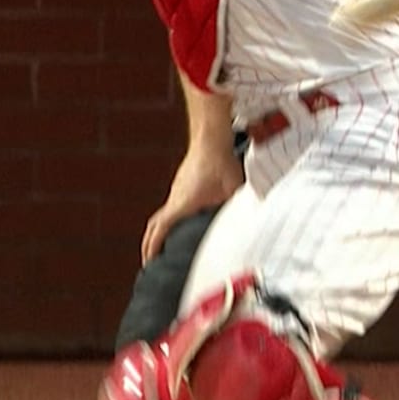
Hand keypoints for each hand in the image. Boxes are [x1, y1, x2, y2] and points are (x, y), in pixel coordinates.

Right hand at [141, 144, 241, 263]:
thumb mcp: (232, 191)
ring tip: (165, 247)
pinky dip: (170, 218)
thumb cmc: (220, 162)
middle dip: (149, 244)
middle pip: (154, 224)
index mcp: (182, 204)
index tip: (149, 261)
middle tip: (150, 260)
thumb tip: (249, 225)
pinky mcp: (181, 183)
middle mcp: (175, 197)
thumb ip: (237, 210)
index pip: (160, 229)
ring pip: (163, 213)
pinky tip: (183, 222)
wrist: (211, 138)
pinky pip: (171, 204)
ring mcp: (176, 189)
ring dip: (160, 230)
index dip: (152, 247)